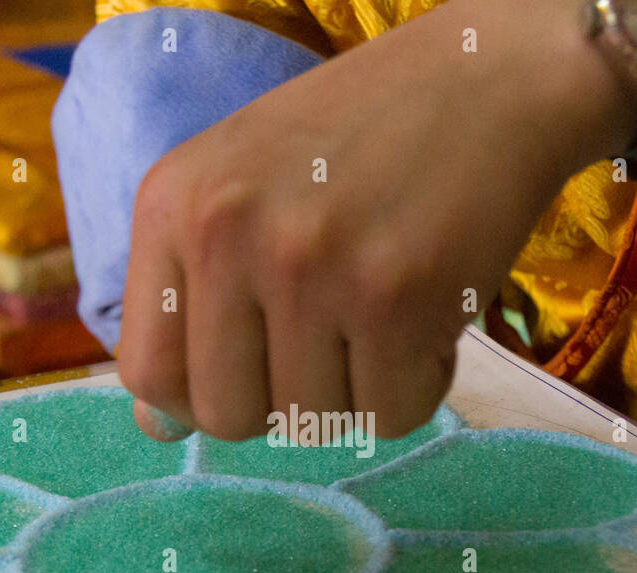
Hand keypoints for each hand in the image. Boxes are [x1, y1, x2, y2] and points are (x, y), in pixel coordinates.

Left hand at [119, 0, 636, 440]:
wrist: (488, 80)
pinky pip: (390, 416)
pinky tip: (430, 316)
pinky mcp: (397, 298)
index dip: (201, 395)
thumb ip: (191, 301)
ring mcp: (310, 267)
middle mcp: (225, 233)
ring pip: (311, 425)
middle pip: (227, 417)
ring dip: (357, 392)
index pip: (148, 372)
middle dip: (284, 403)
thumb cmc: (359, 141)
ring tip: (384, 313)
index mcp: (172, 204)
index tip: (253, 369)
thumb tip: (158, 428)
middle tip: (330, 340)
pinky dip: (418, 385)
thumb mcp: (241, 191)